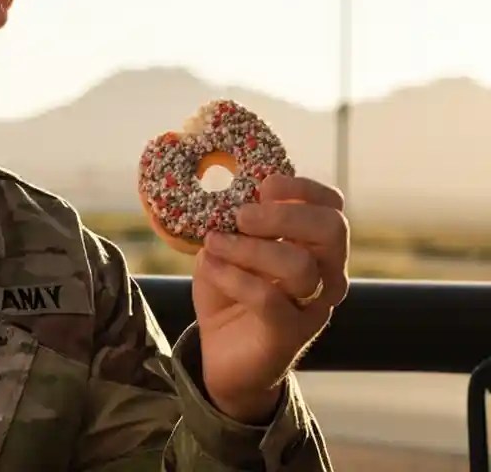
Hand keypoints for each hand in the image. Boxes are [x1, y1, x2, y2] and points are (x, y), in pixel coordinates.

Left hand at [191, 175, 350, 423]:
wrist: (222, 356)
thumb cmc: (230, 293)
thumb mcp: (227, 248)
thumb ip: (233, 224)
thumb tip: (225, 197)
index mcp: (316, 247)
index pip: (332, 206)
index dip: (302, 189)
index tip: (263, 186)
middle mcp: (327, 275)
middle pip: (331, 229)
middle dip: (282, 214)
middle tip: (240, 215)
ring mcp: (313, 306)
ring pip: (299, 265)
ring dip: (248, 247)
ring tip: (214, 243)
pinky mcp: (290, 334)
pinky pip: (268, 298)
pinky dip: (233, 276)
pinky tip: (209, 267)